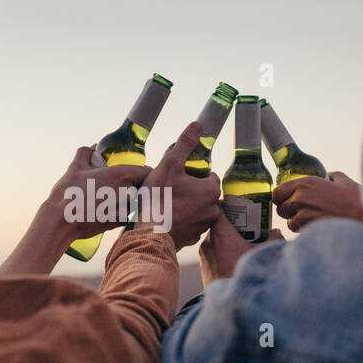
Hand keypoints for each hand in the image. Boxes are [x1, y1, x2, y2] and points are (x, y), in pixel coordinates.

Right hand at [46, 144, 151, 240]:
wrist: (59, 222)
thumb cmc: (68, 193)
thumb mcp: (75, 168)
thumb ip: (85, 153)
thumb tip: (92, 146)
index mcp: (121, 175)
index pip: (148, 171)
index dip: (143, 172)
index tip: (134, 173)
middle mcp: (128, 193)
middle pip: (143, 188)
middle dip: (135, 186)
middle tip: (119, 185)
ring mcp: (125, 210)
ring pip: (136, 203)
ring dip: (128, 200)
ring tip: (109, 199)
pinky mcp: (119, 224)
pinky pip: (126, 215)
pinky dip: (119, 212)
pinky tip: (104, 211)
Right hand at [137, 122, 221, 248]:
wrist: (149, 233)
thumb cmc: (159, 198)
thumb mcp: (170, 164)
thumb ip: (185, 144)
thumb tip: (197, 125)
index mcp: (211, 189)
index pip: (209, 176)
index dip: (194, 174)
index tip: (180, 176)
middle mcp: (213, 209)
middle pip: (204, 193)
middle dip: (192, 190)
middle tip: (171, 189)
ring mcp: (204, 225)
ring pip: (198, 209)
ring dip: (188, 205)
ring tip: (168, 203)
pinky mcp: (193, 238)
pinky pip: (191, 224)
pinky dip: (183, 221)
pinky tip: (168, 218)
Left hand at [199, 208, 283, 286]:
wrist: (231, 303)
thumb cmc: (246, 276)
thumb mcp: (264, 254)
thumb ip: (273, 239)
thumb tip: (276, 232)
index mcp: (221, 234)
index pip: (218, 209)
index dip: (227, 204)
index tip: (237, 205)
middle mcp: (208, 242)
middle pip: (217, 224)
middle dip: (230, 224)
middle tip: (244, 225)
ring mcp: (204, 256)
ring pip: (214, 240)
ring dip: (226, 240)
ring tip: (240, 244)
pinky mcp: (203, 268)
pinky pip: (212, 254)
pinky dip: (221, 253)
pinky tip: (233, 260)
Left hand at [273, 171, 362, 231]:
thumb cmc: (356, 199)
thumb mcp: (343, 181)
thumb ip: (332, 176)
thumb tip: (330, 176)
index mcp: (305, 183)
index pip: (277, 193)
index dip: (282, 199)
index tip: (288, 202)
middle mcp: (300, 197)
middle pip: (280, 209)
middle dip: (289, 212)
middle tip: (302, 212)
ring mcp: (302, 213)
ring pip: (289, 222)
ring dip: (297, 222)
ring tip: (313, 220)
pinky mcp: (307, 227)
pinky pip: (297, 230)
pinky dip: (304, 230)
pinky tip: (317, 226)